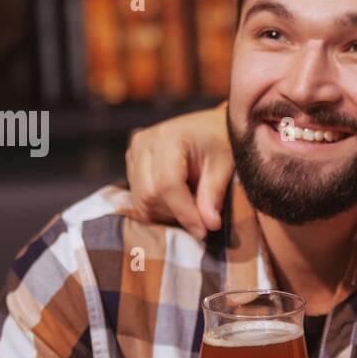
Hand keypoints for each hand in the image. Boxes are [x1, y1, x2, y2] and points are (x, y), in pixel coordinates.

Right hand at [125, 104, 233, 239]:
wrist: (210, 127)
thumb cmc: (221, 142)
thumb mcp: (224, 166)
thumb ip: (213, 194)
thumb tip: (208, 225)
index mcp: (167, 138)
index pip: (167, 184)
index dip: (185, 212)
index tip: (204, 230)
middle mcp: (143, 144)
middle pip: (149, 195)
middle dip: (176, 214)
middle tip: (201, 219)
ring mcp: (133, 154)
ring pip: (142, 201)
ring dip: (168, 213)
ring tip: (192, 205)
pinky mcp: (132, 165)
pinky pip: (139, 199)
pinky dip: (159, 208)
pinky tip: (179, 201)